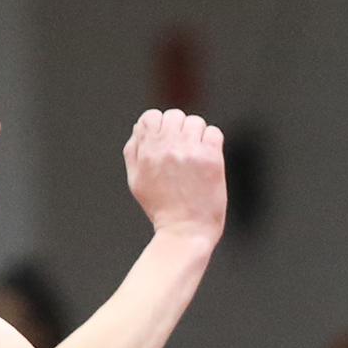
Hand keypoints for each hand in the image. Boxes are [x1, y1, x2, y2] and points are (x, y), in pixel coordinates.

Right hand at [124, 108, 225, 240]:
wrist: (185, 231)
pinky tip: (207, 160)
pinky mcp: (211, 158)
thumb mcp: (136, 180)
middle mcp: (167, 147)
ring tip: (195, 158)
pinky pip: (214, 132)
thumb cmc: (161, 208)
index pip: (151, 116)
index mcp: (147, 150)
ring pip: (196, 122)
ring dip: (197, 136)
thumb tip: (140, 126)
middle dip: (179, 130)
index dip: (159, 127)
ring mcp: (190, 151)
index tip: (166, 143)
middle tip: (183, 152)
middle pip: (175, 115)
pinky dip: (212, 143)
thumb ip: (134, 151)